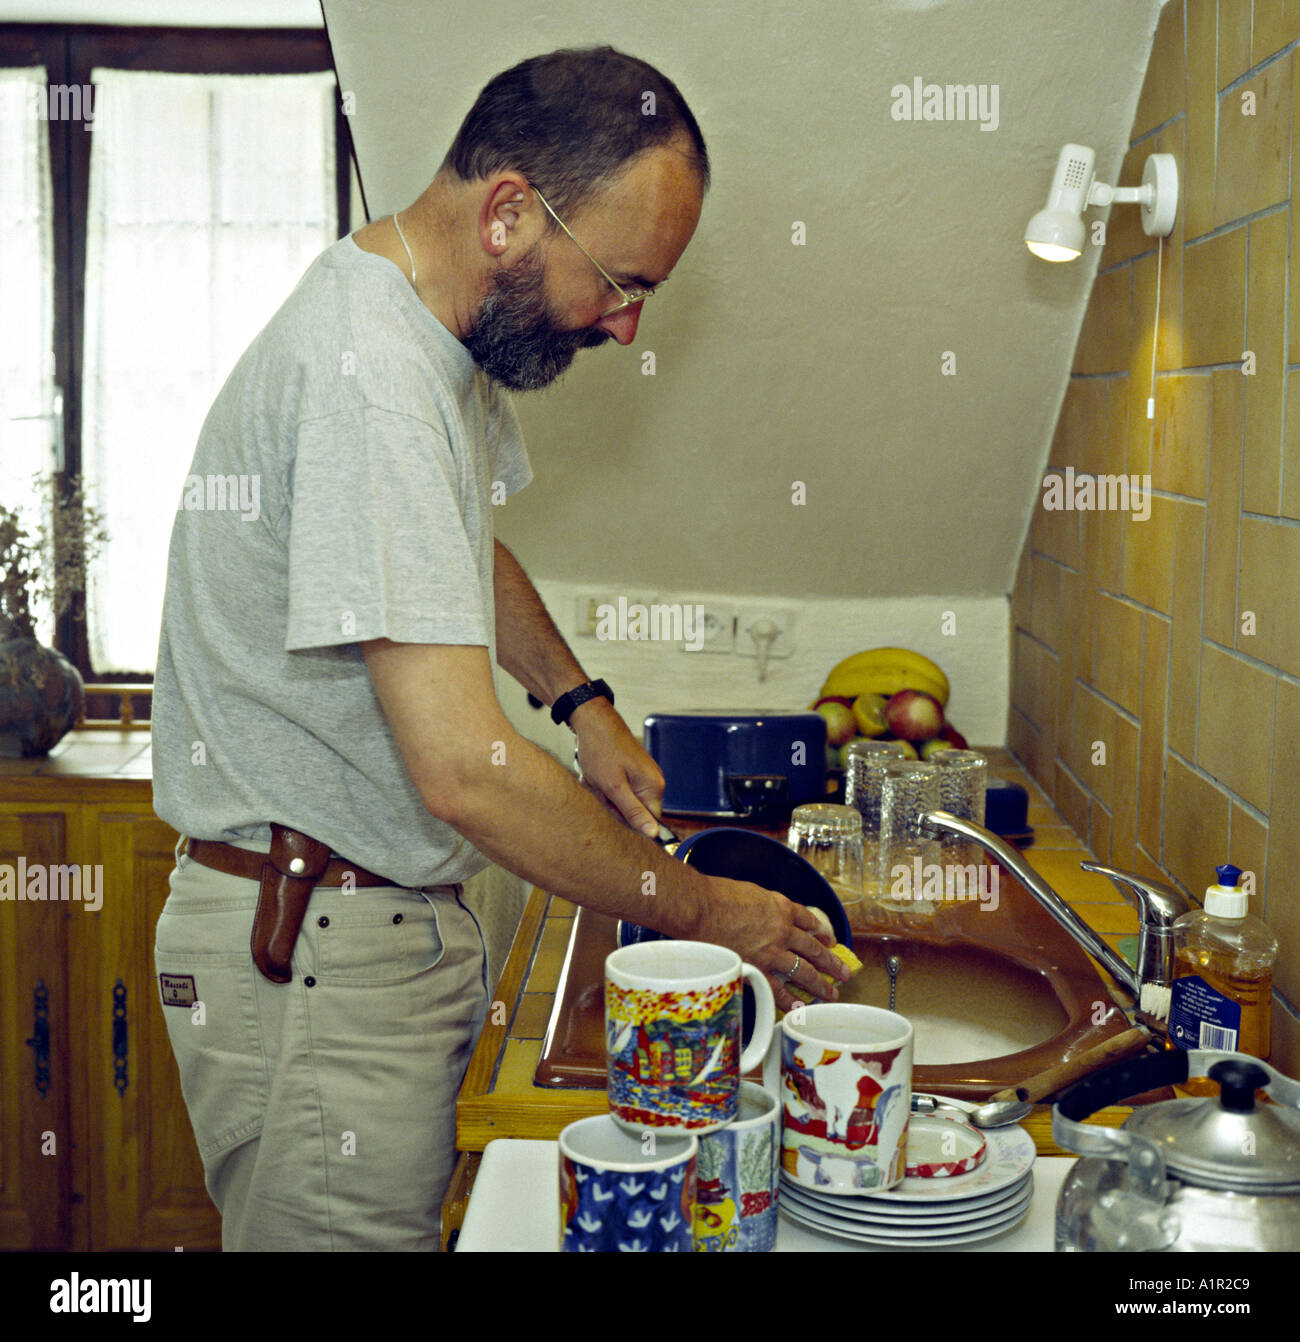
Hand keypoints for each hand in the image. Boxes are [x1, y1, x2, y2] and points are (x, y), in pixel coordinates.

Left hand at [570, 697, 664, 837]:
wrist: (593, 721)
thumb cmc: (601, 751)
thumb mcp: (613, 787)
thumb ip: (633, 812)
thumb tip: (654, 835)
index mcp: (654, 788)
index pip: (648, 824)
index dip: (625, 819)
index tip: (611, 804)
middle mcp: (654, 782)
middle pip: (634, 813)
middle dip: (612, 805)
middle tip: (601, 787)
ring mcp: (643, 776)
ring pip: (622, 801)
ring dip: (605, 795)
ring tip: (597, 777)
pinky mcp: (632, 771)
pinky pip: (618, 790)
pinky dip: (604, 786)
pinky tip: (597, 773)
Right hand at [693, 876, 850, 1013]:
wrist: (698, 907)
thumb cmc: (716, 895)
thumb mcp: (749, 892)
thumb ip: (763, 906)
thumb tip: (763, 915)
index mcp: (781, 907)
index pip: (810, 922)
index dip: (822, 933)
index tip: (829, 940)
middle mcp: (782, 930)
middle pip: (814, 949)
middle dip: (831, 963)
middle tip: (843, 973)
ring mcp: (771, 952)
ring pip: (803, 972)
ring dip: (819, 985)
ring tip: (831, 993)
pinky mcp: (756, 969)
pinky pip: (778, 989)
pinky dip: (788, 1000)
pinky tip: (798, 1007)